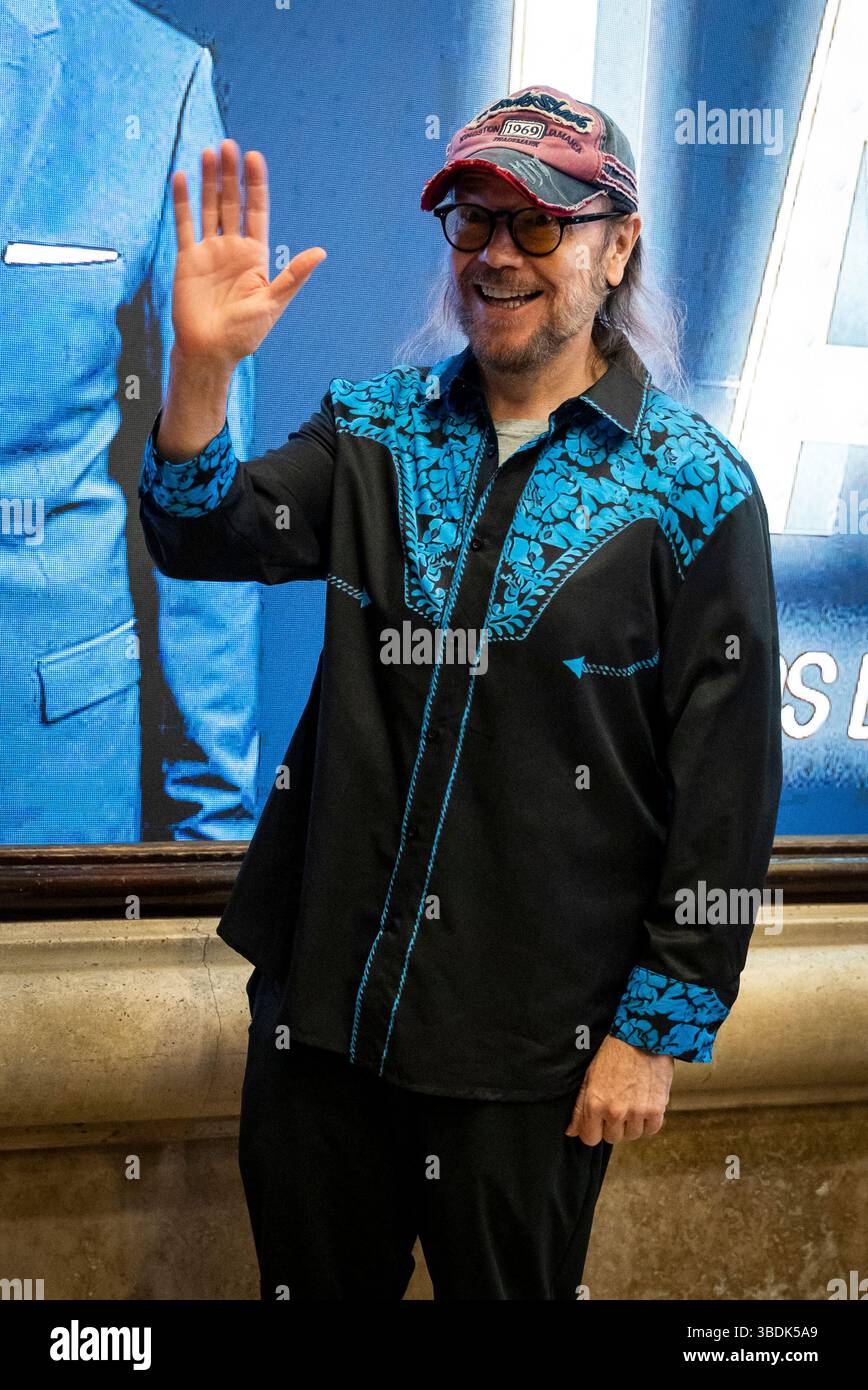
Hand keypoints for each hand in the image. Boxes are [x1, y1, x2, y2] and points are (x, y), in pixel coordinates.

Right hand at [169, 139, 325, 370]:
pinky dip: (182, 202)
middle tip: (228, 145)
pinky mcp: (188, 258)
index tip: (254, 157)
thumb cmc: (244, 333)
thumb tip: (321, 252)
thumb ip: (293, 276)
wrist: (210, 350)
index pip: (256, 210)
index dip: (255, 184)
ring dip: (207, 181)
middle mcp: (232, 247)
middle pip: (231, 202)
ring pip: (208, 207)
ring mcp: (209, 251)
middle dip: (230, 174)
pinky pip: (184, 225)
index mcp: (255, 255)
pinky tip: (182, 178)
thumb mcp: (273, 303)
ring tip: (209, 152)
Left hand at [565, 1034, 674, 1141]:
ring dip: (631, 1124)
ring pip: (632, 1135)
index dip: (593, 1130)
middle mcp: (615, 1112)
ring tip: (631, 1103)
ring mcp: (636, 1112)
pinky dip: (648, 1122)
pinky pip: (651, 1130)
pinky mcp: (656, 1109)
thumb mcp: (589, 1076)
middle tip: (617, 1106)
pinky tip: (644, 1106)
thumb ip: (579, 1108)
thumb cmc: (613, 1053)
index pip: (590, 1138)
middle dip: (613, 1126)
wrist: (641, 1036)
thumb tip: (571, 1131)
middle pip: (612, 1138)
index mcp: (594, 1103)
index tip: (598, 1122)